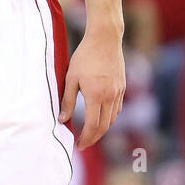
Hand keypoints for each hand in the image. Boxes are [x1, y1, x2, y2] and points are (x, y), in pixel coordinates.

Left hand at [59, 25, 124, 148]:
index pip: (92, 125)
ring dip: (102, 129)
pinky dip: (109, 117)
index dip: (86, 138)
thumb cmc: (84, 56)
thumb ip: (67, 100)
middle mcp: (110, 96)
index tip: (79, 144)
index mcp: (96, 95)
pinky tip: (101, 117)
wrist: (105, 39)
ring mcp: (118, 92)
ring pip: (112, 119)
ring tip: (91, 133)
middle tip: (84, 144)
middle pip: (104, 126)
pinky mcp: (122, 87)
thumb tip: (62, 120)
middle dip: (94, 138)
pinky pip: (117, 108)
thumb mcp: (70, 78)